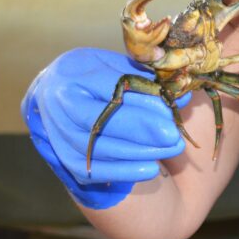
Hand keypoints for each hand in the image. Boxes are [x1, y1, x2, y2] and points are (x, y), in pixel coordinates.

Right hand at [21, 48, 189, 209]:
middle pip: (101, 123)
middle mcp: (58, 105)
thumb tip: (180, 97)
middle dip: (142, 131)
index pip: (110, 91)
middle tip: (173, 136)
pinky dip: (123, 172)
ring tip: (170, 150)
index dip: (143, 104)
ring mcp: (58, 134)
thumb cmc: (97, 75)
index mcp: (72, 72)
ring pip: (99, 149)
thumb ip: (147, 80)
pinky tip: (150, 169)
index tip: (170, 114)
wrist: (59, 93)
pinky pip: (93, 171)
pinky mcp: (64, 158)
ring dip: (138, 153)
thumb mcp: (119, 66)